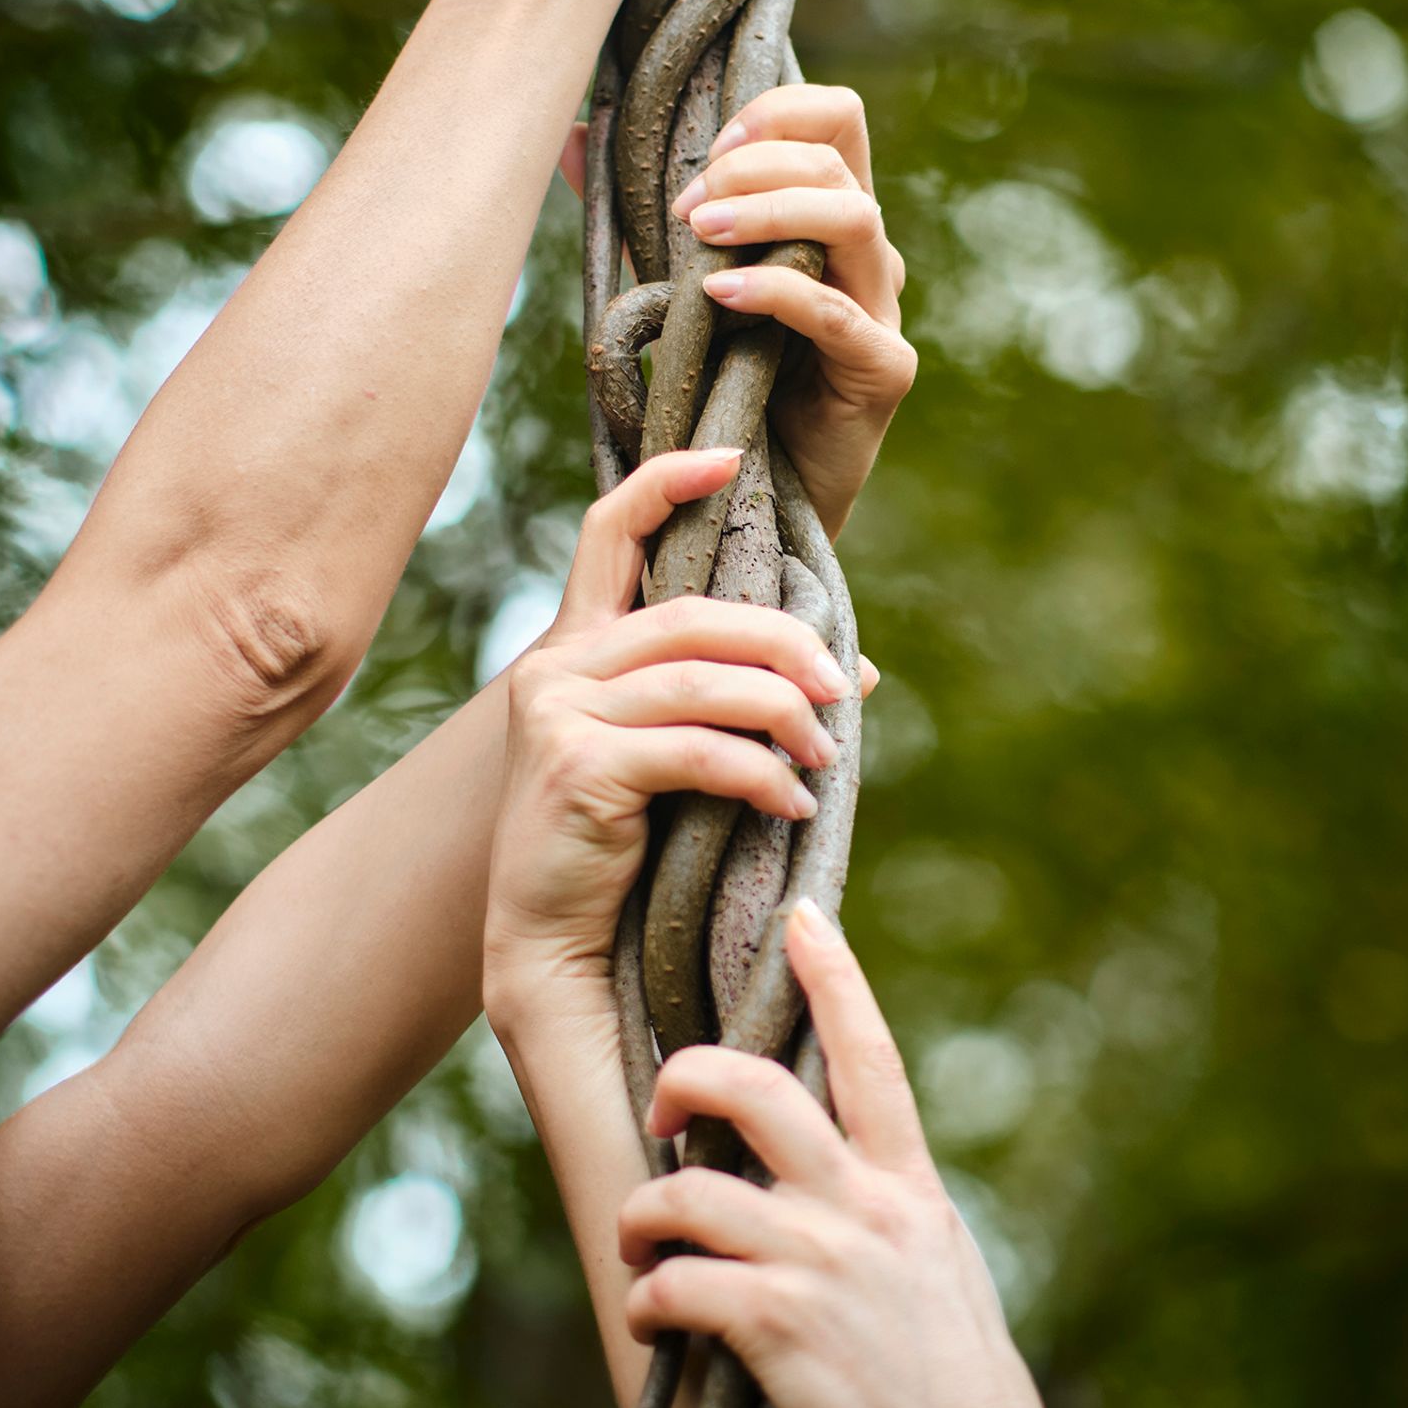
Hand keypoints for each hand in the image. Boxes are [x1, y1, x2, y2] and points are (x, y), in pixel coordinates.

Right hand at [482, 452, 852, 1010]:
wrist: (553, 947)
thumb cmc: (621, 850)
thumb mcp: (682, 759)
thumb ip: (743, 700)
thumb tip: (854, 672)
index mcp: (574, 650)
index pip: (606, 533)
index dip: (664, 482)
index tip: (729, 460)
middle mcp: (556, 668)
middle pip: (691, 616)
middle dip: (782, 642)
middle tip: (839, 686)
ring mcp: (558, 713)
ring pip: (701, 680)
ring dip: (782, 712)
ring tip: (824, 755)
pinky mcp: (577, 767)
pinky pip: (697, 750)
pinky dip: (760, 773)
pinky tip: (793, 803)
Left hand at [561, 83, 914, 538]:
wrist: (751, 491)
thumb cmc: (716, 382)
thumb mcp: (673, 281)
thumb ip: (635, 215)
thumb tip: (568, 138)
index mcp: (830, 219)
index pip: (837, 120)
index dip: (775, 113)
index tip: (707, 150)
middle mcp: (867, 256)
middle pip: (838, 161)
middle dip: (753, 166)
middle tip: (685, 206)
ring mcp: (883, 310)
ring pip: (853, 218)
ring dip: (767, 211)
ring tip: (697, 233)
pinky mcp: (883, 369)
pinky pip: (838, 314)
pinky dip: (775, 291)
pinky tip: (718, 294)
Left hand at [621, 898, 1028, 1407]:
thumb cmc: (951, 1384)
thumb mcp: (940, 1269)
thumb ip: (890, 1211)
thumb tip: (845, 1172)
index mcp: (906, 1187)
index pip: (868, 1055)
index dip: (833, 977)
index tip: (801, 914)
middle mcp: (861, 1208)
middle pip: (752, 1089)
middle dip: (685, 1080)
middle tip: (660, 1109)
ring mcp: (817, 1263)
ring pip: (688, 1191)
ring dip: (645, 1217)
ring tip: (641, 1248)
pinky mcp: (774, 1327)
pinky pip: (674, 1285)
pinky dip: (648, 1302)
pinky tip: (654, 1324)